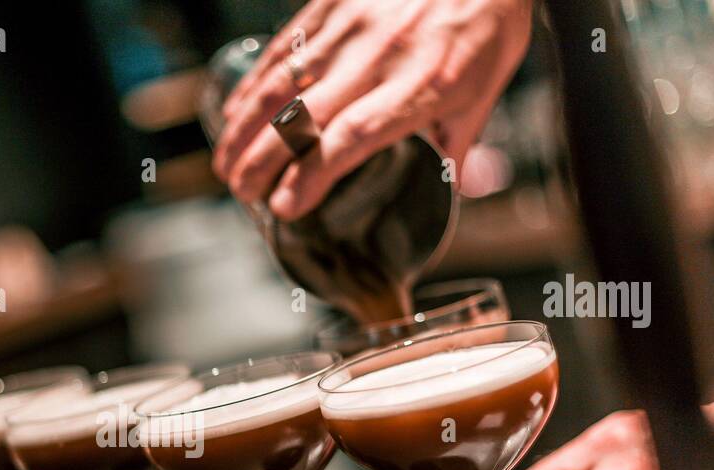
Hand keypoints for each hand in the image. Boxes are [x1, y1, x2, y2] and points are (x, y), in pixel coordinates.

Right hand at [212, 0, 532, 219]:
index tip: (287, 205)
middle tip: (243, 193)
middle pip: (305, 116)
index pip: (354, 136)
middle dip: (263, 161)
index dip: (312, 174)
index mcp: (423, 86)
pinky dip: (252, 84)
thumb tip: (449, 190)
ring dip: (245, 128)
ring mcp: (351, 28)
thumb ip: (458, 141)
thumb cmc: (488, 21)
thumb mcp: (485, 89)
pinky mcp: (332, 5)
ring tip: (226, 164)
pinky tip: (233, 110)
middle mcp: (380, 56)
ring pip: (283, 84)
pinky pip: (283, 48)